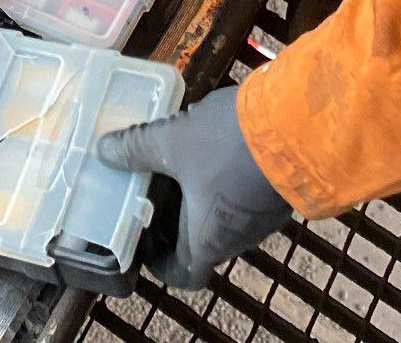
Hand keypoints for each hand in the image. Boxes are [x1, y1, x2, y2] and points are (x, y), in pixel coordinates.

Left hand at [96, 85, 291, 287]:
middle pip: (201, 242)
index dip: (159, 263)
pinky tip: (213, 148)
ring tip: (178, 164)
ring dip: (200, 198)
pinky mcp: (276, 192)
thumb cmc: (227, 146)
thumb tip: (104, 151)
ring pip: (223, 217)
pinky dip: (224, 183)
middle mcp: (237, 238)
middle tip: (152, 191)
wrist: (296, 126)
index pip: (184, 274)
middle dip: (175, 221)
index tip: (143, 241)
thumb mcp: (172, 141)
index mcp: (208, 239)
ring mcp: (261, 216)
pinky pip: (242, 197)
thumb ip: (137, 148)